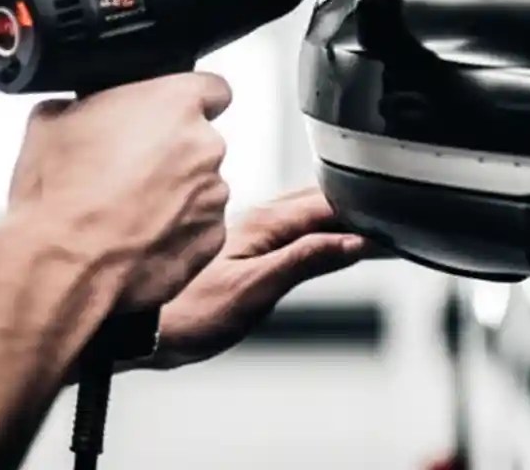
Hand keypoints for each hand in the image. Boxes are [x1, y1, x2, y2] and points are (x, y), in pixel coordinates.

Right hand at [3, 73, 232, 312]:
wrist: (63, 265)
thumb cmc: (59, 195)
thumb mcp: (51, 121)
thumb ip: (87, 104)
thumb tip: (87, 110)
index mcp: (174, 103)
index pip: (212, 89)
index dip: (190, 102)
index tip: (172, 115)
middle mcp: (205, 147)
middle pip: (201, 143)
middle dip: (172, 154)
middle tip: (130, 171)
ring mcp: (213, 196)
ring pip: (202, 189)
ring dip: (175, 196)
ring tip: (127, 212)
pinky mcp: (211, 240)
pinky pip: (199, 229)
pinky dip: (176, 233)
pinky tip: (138, 239)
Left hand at [137, 187, 371, 368]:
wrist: (132, 328)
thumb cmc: (182, 315)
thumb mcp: (252, 291)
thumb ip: (303, 260)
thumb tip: (350, 241)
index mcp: (263, 223)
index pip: (330, 206)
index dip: (367, 211)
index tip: (397, 219)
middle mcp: (255, 219)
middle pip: (321, 201)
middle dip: (358, 206)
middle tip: (394, 219)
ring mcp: (246, 232)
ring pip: (304, 211)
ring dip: (337, 214)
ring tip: (369, 224)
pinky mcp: (238, 248)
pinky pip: (289, 226)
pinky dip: (316, 227)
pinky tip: (320, 236)